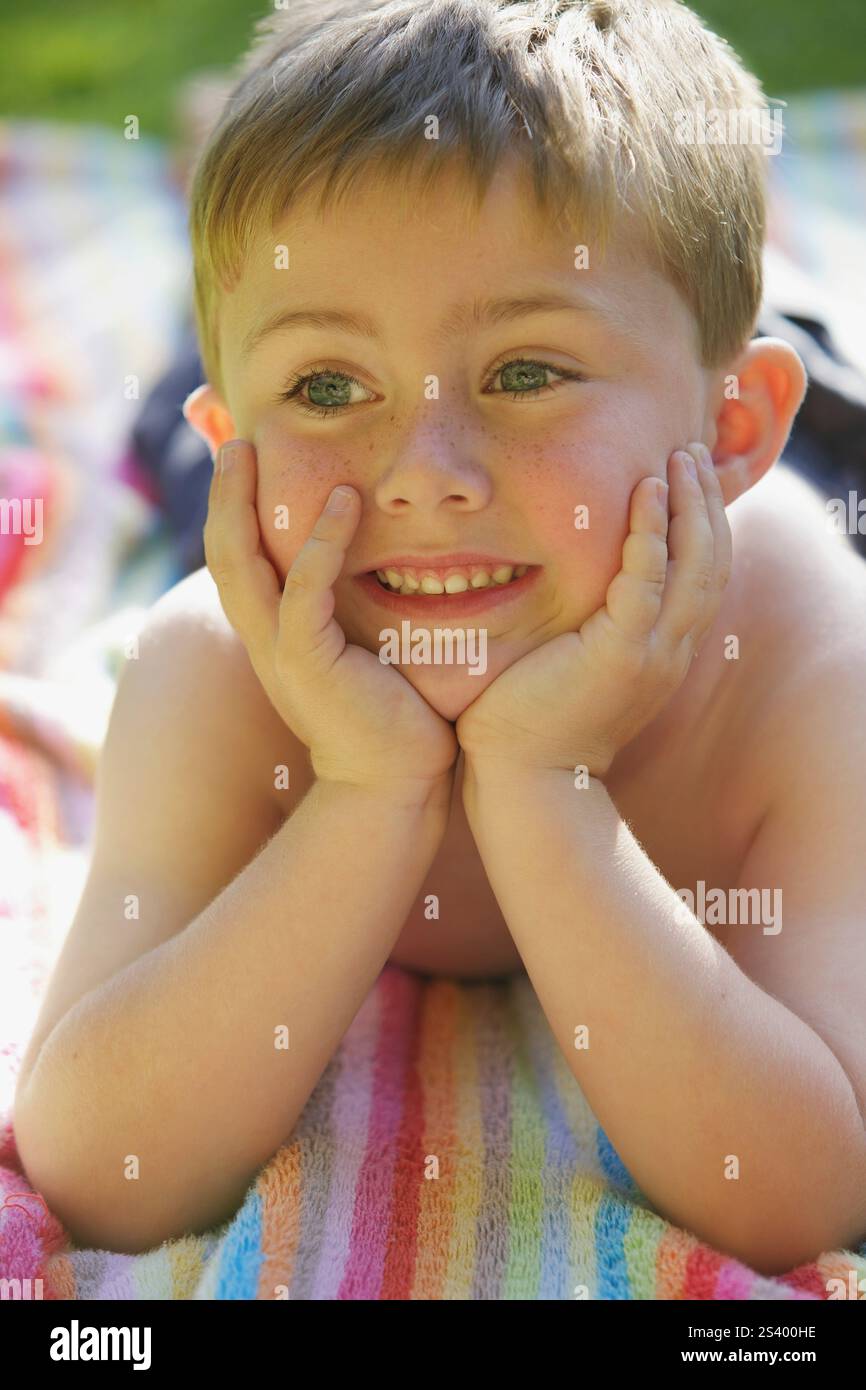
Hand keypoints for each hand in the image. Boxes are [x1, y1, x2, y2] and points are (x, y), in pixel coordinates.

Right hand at [204, 439, 458, 796]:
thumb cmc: (392, 709)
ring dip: (239, 504)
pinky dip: (321, 545)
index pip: (238, 558)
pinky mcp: (307, 664)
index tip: (239, 455)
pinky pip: (302, 594)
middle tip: (229, 438)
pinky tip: (343, 503)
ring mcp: (279, 651)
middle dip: (220, 493)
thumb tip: (377, 553)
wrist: (397, 779)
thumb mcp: (364, 643)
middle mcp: (263, 638)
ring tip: (247, 449)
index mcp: (272, 631)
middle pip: (221, 552)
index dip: (230, 507)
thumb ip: (354, 601)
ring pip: (239, 565)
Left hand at [455, 443, 731, 779]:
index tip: (686, 478)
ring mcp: (652, 654)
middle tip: (692, 453)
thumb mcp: (573, 664)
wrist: (523, 780)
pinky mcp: (622, 655)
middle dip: (705, 503)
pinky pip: (648, 581)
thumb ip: (588, 625)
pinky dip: (650, 534)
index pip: (702, 576)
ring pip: (692, 566)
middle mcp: (670, 652)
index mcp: (663, 653)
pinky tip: (643, 494)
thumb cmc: (530, 723)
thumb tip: (567, 586)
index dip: (702, 524)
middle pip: (711, 563)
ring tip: (677, 460)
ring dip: (687, 506)